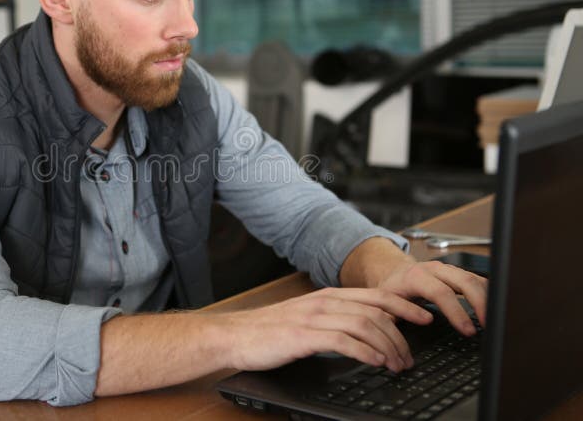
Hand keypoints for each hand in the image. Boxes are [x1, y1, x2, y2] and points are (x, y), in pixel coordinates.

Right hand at [219, 287, 433, 373]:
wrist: (236, 335)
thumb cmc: (270, 330)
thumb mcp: (308, 317)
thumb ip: (336, 318)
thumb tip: (368, 328)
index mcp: (327, 296)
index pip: (376, 295)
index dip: (404, 306)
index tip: (424, 317)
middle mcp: (324, 302)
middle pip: (376, 311)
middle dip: (401, 335)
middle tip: (410, 356)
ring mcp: (314, 317)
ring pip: (364, 325)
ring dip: (387, 346)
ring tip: (396, 364)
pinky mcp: (304, 336)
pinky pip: (344, 341)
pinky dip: (365, 352)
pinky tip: (375, 363)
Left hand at [377, 260, 487, 335]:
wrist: (393, 272)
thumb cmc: (391, 290)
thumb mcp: (385, 304)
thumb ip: (390, 319)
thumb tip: (396, 340)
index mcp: (415, 277)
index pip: (441, 292)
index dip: (456, 312)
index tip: (467, 331)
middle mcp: (434, 270)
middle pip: (464, 281)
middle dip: (480, 303)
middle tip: (489, 326)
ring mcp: (448, 270)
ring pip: (474, 278)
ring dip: (488, 299)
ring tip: (496, 321)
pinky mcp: (457, 273)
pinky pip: (477, 280)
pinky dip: (488, 293)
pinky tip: (494, 309)